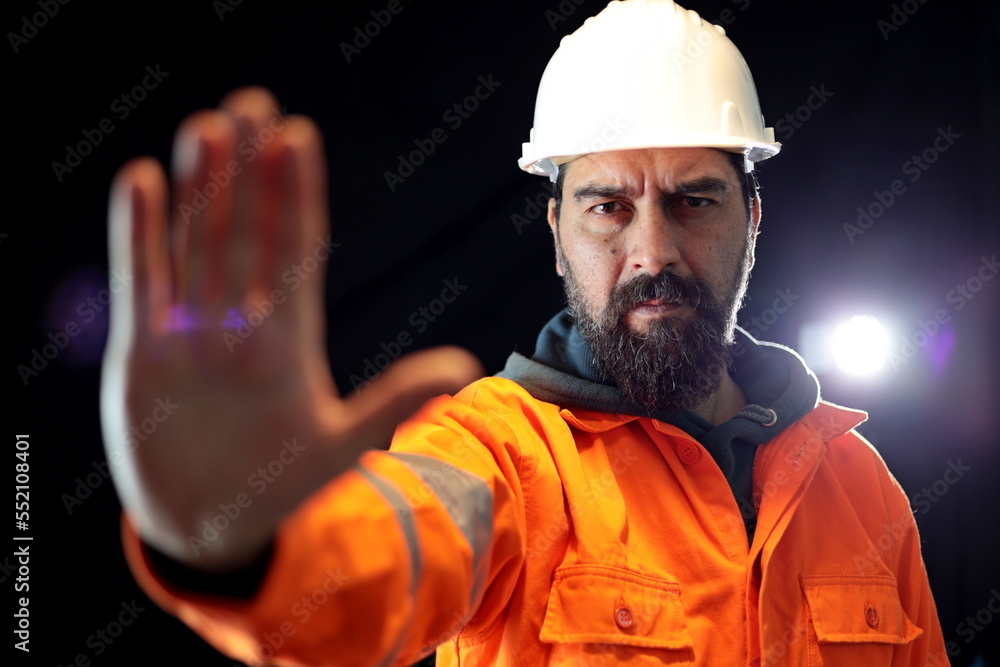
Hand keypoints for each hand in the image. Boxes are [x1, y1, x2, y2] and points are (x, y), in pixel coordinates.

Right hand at [101, 88, 480, 570]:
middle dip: (247, 171)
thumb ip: (393, 400)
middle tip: (250, 105)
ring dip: (197, 189)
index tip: (298, 138)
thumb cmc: (279, 485)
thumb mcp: (340, 444)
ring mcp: (190, 332)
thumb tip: (464, 367)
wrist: (210, 526)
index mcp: (288, 338)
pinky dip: (137, 237)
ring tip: (202, 128)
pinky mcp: (142, 350)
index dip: (297, 195)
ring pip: (194, 244)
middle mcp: (239, 323)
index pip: (295, 250)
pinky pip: (140, 282)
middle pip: (244, 231)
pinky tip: (139, 182)